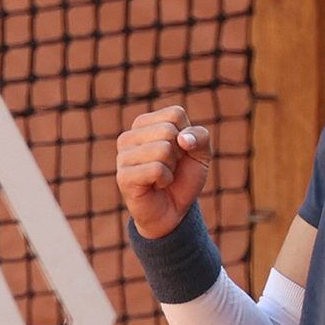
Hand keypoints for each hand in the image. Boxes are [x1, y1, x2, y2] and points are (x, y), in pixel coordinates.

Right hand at [115, 105, 210, 238]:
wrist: (173, 210)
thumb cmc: (183, 177)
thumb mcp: (201, 153)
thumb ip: (200, 136)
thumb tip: (182, 138)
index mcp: (146, 123)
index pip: (175, 114)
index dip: (187, 136)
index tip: (180, 152)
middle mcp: (130, 135)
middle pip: (169, 130)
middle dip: (179, 153)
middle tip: (170, 167)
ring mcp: (123, 155)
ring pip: (163, 149)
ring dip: (172, 168)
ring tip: (163, 176)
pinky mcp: (123, 175)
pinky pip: (156, 169)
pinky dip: (165, 180)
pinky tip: (156, 185)